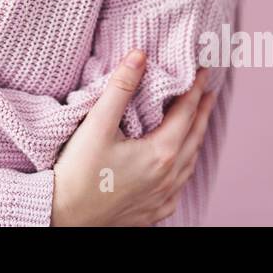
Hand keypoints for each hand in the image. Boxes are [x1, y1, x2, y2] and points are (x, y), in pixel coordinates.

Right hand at [49, 54, 215, 225]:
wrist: (63, 216)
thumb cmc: (78, 172)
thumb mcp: (97, 125)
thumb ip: (120, 88)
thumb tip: (139, 56)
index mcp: (161, 153)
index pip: (187, 112)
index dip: (196, 89)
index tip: (205, 71)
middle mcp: (169, 177)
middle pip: (195, 136)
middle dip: (203, 111)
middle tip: (209, 91)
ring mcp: (163, 197)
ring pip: (190, 163)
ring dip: (196, 138)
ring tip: (197, 121)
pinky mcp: (154, 211)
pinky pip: (179, 185)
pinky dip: (185, 166)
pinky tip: (179, 163)